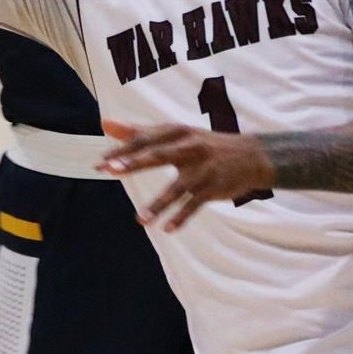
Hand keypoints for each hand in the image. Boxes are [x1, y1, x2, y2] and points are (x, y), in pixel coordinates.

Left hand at [97, 118, 273, 231]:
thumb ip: (139, 131)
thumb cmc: (204, 144)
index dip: (122, 150)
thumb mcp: (175, 134)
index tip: (100, 162)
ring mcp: (202, 169)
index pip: (146, 139)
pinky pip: (194, 205)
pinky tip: (167, 229)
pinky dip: (181, 217)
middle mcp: (189, 147)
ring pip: (177, 188)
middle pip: (158, 155)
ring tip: (140, 220)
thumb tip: (105, 124)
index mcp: (177, 132)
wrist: (252, 156)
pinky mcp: (214, 187)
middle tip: (111, 171)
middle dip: (135, 162)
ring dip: (158, 204)